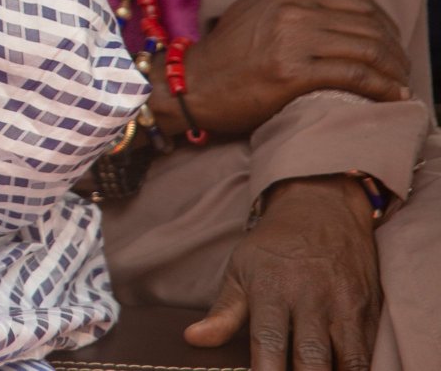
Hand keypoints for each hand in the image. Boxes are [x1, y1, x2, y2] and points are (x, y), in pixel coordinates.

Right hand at [154, 0, 408, 139]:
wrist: (193, 84)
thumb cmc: (229, 48)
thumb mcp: (263, 3)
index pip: (357, 1)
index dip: (386, 25)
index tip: (393, 46)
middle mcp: (291, 12)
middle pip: (367, 26)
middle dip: (395, 51)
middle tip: (401, 71)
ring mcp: (291, 42)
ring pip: (366, 50)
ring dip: (393, 71)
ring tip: (399, 86)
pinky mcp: (291, 74)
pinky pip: (354, 76)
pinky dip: (381, 88)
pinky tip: (390, 97)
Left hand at [185, 175, 379, 369]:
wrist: (323, 208)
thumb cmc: (274, 246)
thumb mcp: (241, 270)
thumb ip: (223, 311)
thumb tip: (194, 339)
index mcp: (272, 289)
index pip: (268, 340)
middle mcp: (311, 298)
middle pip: (311, 357)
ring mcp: (344, 306)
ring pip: (347, 360)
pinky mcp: (369, 311)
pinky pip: (367, 352)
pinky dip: (358, 370)